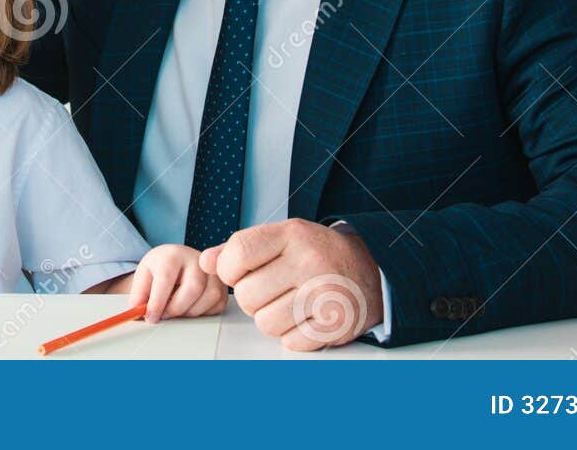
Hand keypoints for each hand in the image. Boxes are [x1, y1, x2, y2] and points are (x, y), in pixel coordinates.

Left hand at [127, 244, 227, 322]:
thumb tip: (136, 311)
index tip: (151, 317)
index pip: (167, 278)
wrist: (177, 261)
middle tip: (164, 315)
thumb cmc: (161, 268)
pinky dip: (203, 313)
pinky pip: (218, 305)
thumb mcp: (144, 275)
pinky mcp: (222, 285)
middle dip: (176, 308)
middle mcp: (197, 259)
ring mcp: (213, 271)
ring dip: (191, 312)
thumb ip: (138, 293)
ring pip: (209, 297)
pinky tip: (190, 307)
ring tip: (177, 310)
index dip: (158, 301)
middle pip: (194, 287)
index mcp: (173, 254)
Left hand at [199, 218, 383, 349]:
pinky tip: (306, 317)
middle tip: (272, 289)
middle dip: (252, 298)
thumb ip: (241, 248)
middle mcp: (309, 262)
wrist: (370, 271)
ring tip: (289, 303)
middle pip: (247, 296)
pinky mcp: (335, 325)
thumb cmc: (317, 254)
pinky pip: (289, 342)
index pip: (238, 253)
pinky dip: (293, 335)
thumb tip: (206, 262)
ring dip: (271, 319)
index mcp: (293, 234)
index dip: (228, 269)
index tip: (239, 272)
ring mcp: (324, 295)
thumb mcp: (282, 237)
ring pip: (265, 323)